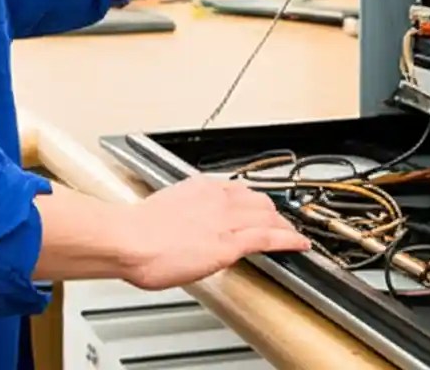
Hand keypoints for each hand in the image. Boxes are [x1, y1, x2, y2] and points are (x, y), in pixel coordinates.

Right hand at [115, 175, 310, 290]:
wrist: (129, 240)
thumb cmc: (135, 231)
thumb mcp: (163, 209)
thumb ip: (180, 214)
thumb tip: (181, 225)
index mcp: (200, 187)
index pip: (238, 190)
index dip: (252, 201)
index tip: (256, 207)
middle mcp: (218, 197)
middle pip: (259, 200)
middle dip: (272, 212)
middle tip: (279, 222)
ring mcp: (226, 219)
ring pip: (268, 217)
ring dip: (283, 225)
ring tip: (292, 233)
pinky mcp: (231, 242)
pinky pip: (270, 237)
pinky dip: (288, 239)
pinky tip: (299, 243)